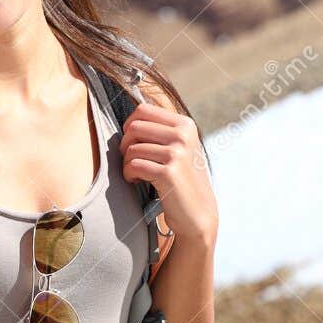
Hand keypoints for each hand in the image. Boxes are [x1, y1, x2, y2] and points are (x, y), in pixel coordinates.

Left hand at [118, 100, 217, 243]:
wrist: (197, 213)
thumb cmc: (182, 180)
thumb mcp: (179, 148)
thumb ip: (160, 131)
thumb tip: (130, 119)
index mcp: (185, 125)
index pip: (143, 110)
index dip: (129, 126)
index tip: (132, 143)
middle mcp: (183, 135)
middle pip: (134, 127)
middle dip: (125, 145)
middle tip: (132, 161)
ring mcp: (177, 153)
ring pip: (131, 148)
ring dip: (127, 164)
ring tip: (138, 174)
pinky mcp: (168, 172)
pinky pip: (133, 165)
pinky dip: (129, 175)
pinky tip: (138, 181)